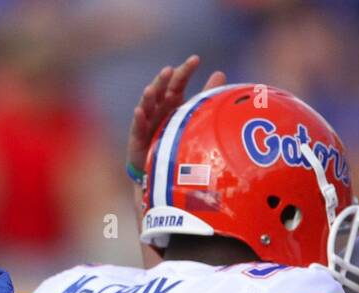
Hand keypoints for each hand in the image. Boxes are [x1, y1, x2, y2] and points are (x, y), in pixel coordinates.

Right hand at [127, 55, 225, 177]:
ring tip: (151, 89)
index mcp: (172, 100)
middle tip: (169, 70)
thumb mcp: (191, 114)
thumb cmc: (175, 136)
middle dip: (163, 80)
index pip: (178, 81)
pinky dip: (139, 119)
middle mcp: (159, 107)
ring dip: (148, 97)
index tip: (196, 59)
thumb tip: (220, 73)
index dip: (185, 70)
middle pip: (161, 90)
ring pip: (147, 106)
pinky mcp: (138, 137)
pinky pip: (138, 127)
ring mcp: (147, 120)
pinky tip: (139, 111)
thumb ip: (206, 94)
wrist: (160, 166)